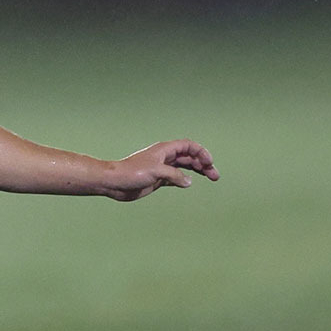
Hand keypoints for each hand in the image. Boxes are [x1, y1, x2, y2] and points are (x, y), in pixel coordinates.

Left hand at [102, 140, 218, 201]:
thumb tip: (188, 181)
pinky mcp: (158, 179)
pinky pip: (176, 178)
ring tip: (211, 177)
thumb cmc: (131, 172)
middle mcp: (165, 157)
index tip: (209, 163)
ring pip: (185, 167)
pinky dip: (185, 179)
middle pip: (190, 157)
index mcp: (165, 150)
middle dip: (204, 164)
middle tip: (215, 175)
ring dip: (198, 171)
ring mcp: (162, 168)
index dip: (201, 152)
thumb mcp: (156, 172)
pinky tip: (190, 183)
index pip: (188, 146)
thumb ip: (174, 176)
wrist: (115, 183)